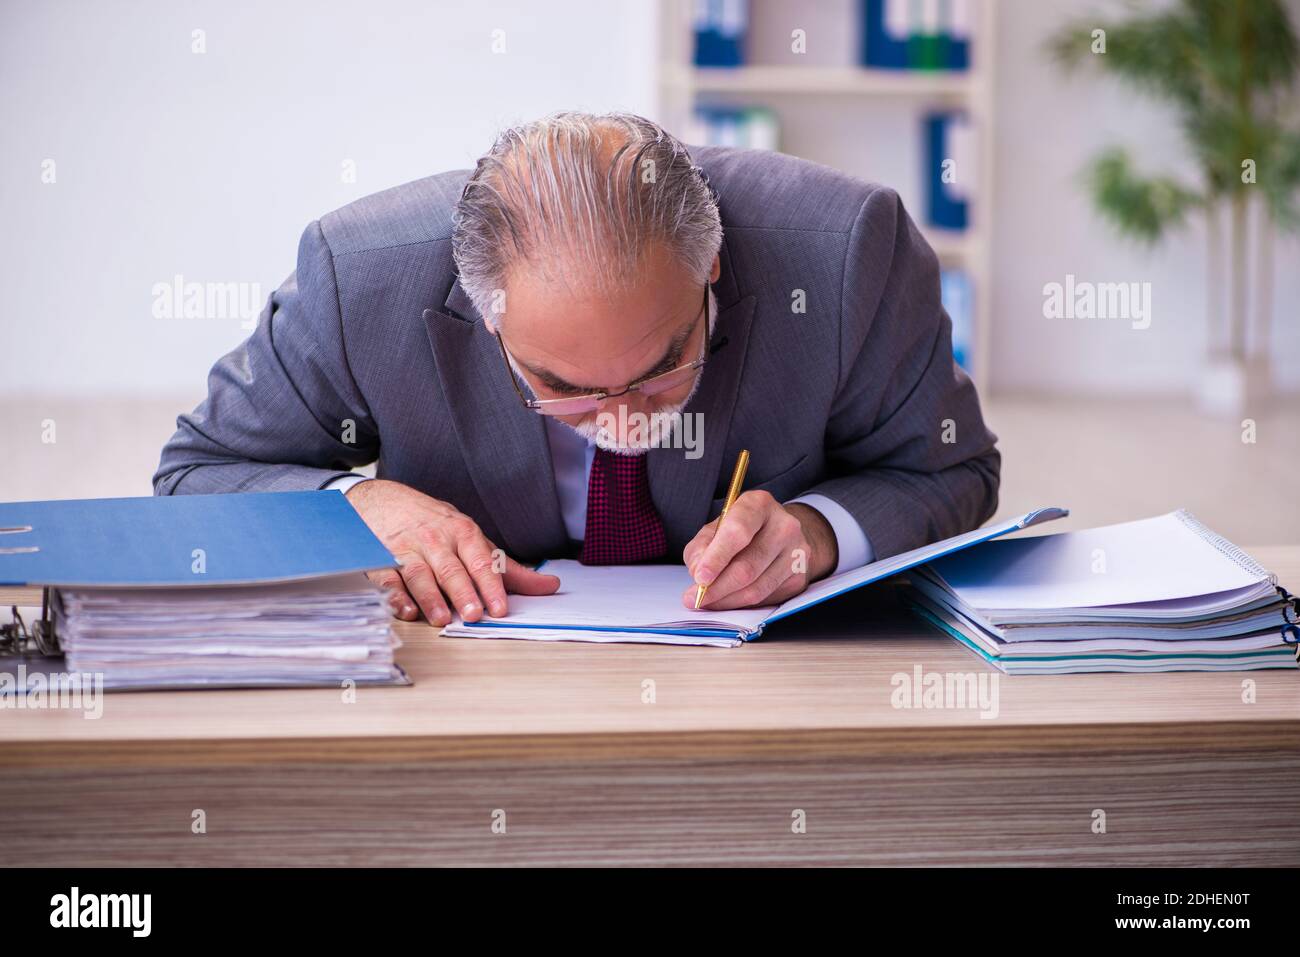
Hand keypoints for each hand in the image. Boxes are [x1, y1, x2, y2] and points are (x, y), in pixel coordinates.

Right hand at [345, 479, 559, 624]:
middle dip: (463, 592)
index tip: (501, 608)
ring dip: (431, 598)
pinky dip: (395, 596)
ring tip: (441, 619)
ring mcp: (407, 549)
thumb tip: (549, 587)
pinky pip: (387, 578)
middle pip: (451, 568)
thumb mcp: (473, 538)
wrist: (383, 500)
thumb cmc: (435, 525)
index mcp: (463, 533)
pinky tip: (405, 610)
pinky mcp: (380, 559)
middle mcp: (436, 540)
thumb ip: (509, 568)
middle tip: (474, 614)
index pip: (481, 560)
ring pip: (420, 574)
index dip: (491, 585)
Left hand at [681, 493, 836, 610]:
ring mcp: (796, 552)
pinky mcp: (799, 576)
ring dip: (726, 601)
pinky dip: (741, 604)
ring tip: (707, 601)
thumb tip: (698, 574)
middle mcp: (784, 526)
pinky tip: (727, 600)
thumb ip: (701, 547)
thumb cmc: (743, 529)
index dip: (716, 558)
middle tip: (695, 598)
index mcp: (759, 505)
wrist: (782, 533)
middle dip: (717, 588)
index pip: (738, 532)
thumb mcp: (717, 527)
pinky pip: (765, 599)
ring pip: (756, 589)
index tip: (700, 578)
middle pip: (747, 567)